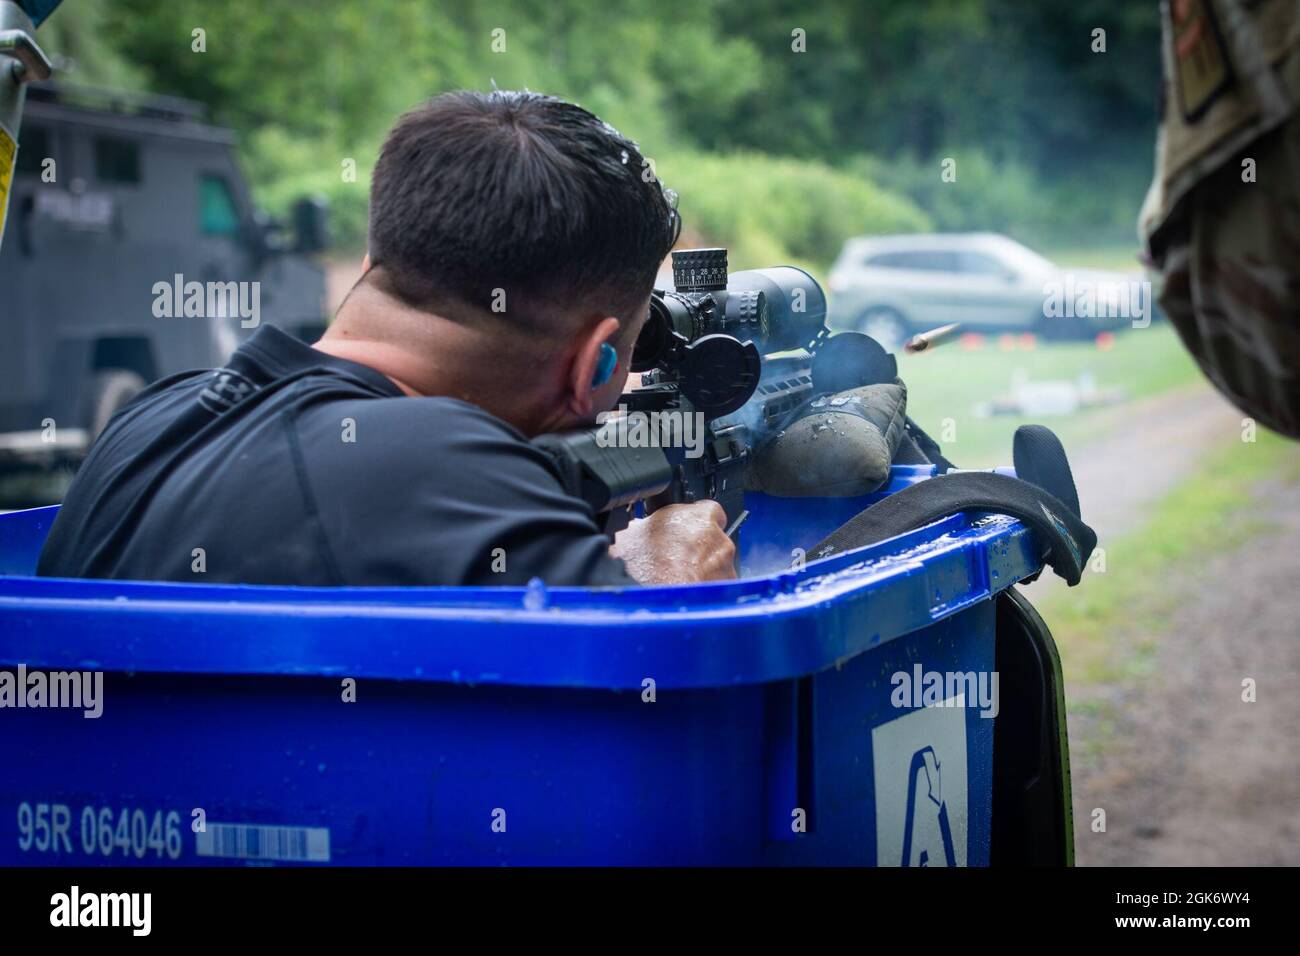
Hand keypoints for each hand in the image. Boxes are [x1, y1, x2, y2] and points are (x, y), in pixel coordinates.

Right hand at [610, 501, 737, 584]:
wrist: (651, 598)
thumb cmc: (644, 568)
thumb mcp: (633, 535)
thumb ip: (648, 527)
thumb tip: (638, 530)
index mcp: (699, 517)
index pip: (711, 510)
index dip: (699, 521)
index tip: (689, 529)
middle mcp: (717, 537)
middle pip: (715, 539)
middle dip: (700, 548)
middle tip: (678, 559)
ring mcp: (725, 563)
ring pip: (718, 563)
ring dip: (705, 569)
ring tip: (680, 578)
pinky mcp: (726, 586)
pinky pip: (720, 584)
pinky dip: (708, 587)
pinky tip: (688, 590)